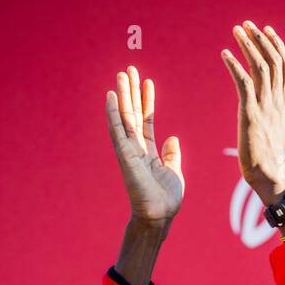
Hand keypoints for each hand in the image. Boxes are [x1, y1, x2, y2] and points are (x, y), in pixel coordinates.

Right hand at [106, 67, 183, 225]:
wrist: (159, 215)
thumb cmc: (166, 199)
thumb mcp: (174, 171)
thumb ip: (172, 154)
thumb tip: (173, 138)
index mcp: (149, 151)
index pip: (147, 120)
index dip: (147, 101)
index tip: (148, 82)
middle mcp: (136, 147)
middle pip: (133, 113)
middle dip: (132, 92)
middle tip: (130, 69)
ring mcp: (129, 150)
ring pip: (124, 116)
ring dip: (122, 95)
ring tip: (122, 74)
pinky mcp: (124, 154)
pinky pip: (117, 129)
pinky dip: (113, 112)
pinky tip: (110, 95)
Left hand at [221, 22, 284, 206]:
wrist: (268, 175)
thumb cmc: (268, 157)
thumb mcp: (278, 128)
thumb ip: (276, 110)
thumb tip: (275, 102)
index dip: (277, 46)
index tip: (266, 30)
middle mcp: (279, 101)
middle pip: (275, 61)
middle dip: (261, 39)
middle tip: (247, 24)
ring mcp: (266, 107)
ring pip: (261, 67)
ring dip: (248, 45)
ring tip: (237, 30)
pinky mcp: (251, 114)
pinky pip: (244, 83)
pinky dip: (234, 65)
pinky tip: (224, 54)